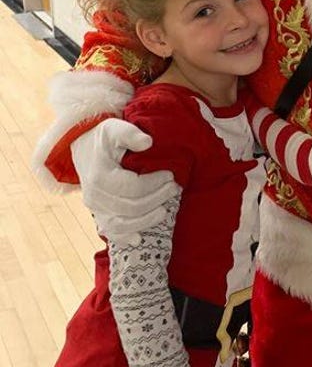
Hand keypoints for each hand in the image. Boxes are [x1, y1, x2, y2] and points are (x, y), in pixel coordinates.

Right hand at [71, 118, 178, 244]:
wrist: (83, 149)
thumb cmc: (103, 138)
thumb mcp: (114, 128)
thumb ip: (130, 133)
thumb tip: (148, 142)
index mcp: (100, 175)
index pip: (133, 187)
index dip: (155, 183)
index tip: (170, 175)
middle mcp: (94, 196)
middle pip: (131, 207)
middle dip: (157, 199)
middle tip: (174, 188)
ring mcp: (95, 208)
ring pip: (122, 224)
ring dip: (146, 220)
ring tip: (165, 211)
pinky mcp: (98, 215)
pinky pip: (111, 232)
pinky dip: (125, 238)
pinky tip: (139, 238)